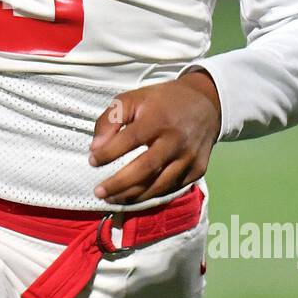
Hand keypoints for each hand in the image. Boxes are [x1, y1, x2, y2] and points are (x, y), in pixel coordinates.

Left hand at [89, 70, 220, 205]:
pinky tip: (134, 196)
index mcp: (159, 119)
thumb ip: (110, 120)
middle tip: (99, 191)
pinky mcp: (198, 169)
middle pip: (145, 168)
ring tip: (112, 199)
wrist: (206, 103)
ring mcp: (189, 157)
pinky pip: (172, 187)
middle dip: (119, 184)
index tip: (92, 161)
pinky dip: (151, 195)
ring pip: (159, 184)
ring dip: (133, 196)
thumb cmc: (162, 102)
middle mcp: (176, 140)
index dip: (109, 153)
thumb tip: (95, 148)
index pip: (131, 139)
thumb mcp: (133, 99)